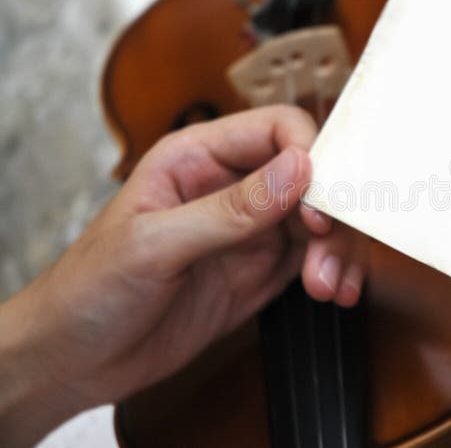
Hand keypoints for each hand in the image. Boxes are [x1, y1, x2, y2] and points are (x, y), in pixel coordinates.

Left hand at [0, 106, 365, 446]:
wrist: (73, 361)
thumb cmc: (90, 289)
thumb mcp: (155, 245)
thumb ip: (230, 209)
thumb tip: (298, 169)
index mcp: (196, 158)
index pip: (275, 129)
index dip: (310, 154)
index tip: (323, 197)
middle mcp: (231, 186)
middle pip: (310, 175)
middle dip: (331, 211)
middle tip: (329, 248)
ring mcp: (250, 230)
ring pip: (319, 219)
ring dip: (337, 249)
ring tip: (327, 285)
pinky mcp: (261, 270)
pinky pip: (313, 258)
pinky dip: (334, 272)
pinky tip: (334, 292)